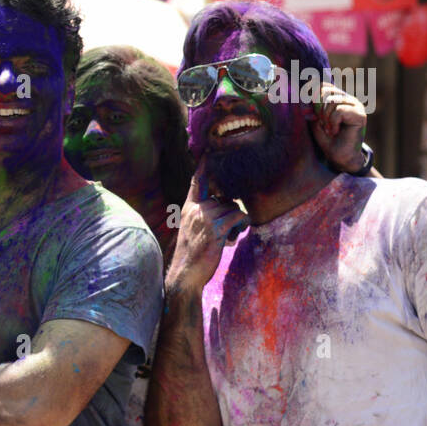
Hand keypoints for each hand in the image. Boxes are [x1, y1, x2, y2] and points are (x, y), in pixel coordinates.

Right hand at [165, 160, 248, 296]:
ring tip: (227, 239)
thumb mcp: (194, 229)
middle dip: (231, 214)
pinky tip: (232, 240)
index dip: (204, 166)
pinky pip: (239, 217)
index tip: (208, 151)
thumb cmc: (192, 254)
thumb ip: (205, 215)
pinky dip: (241, 227)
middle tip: (226, 232)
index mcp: (189, 208)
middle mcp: (196, 209)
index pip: (198, 181)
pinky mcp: (216, 228)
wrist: (185, 275)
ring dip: (236, 224)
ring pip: (234, 208)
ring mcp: (205, 217)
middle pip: (226, 199)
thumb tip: (229, 205)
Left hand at [311, 82, 368, 172]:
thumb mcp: (315, 120)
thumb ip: (312, 107)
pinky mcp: (360, 115)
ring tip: (329, 129)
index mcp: (338, 98)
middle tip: (322, 123)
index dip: (312, 94)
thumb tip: (304, 94)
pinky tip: (336, 131)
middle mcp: (348, 99)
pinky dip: (333, 123)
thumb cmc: (327, 139)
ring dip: (326, 117)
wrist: (339, 156)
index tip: (307, 109)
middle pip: (326, 91)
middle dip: (319, 108)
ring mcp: (356, 105)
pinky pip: (339, 111)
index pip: (323, 85)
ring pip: (332, 100)